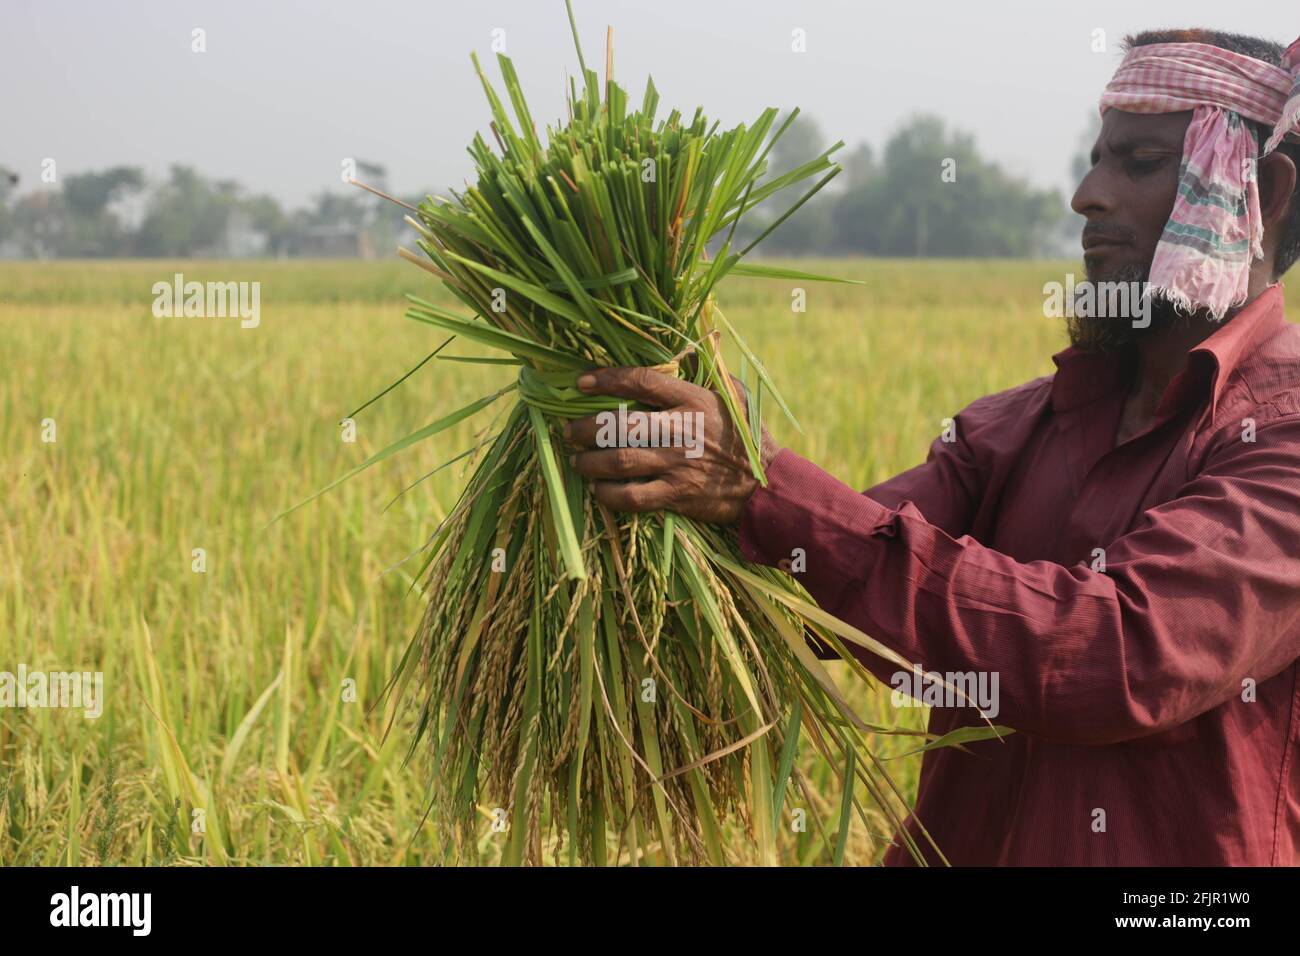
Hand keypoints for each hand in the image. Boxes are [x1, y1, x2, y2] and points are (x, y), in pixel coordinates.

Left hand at [563, 367, 780, 524]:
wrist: (766, 484)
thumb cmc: (746, 435)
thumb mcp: (734, 395)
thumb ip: (708, 371)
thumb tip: (690, 346)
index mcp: (693, 400)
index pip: (641, 381)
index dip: (606, 379)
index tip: (581, 382)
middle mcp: (680, 430)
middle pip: (619, 425)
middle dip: (586, 428)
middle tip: (570, 431)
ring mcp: (677, 464)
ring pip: (618, 461)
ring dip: (589, 461)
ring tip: (578, 460)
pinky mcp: (676, 495)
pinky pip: (631, 497)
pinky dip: (608, 495)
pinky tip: (599, 490)